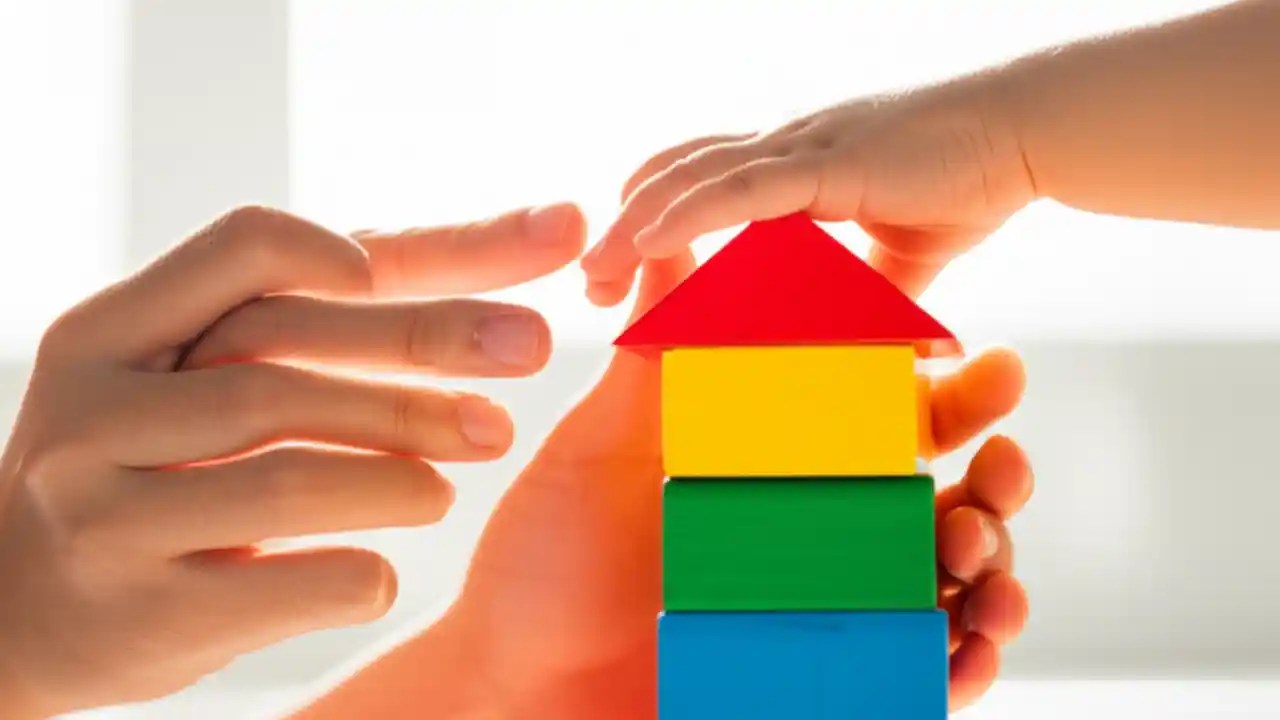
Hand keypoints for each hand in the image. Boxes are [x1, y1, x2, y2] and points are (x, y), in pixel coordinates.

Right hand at [0, 203, 584, 717]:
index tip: (463, 264)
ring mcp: (112, 514)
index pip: (246, 248)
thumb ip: (320, 313)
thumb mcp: (192, 370)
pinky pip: (289, 585)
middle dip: (425, 344)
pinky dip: (362, 569)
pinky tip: (388, 565)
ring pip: (289, 473)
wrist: (18, 610)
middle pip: (284, 358)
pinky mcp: (147, 612)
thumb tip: (507, 246)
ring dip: (404, 466)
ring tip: (461, 470)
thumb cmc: (147, 461)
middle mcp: (97, 412)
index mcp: (111, 331)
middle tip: (532, 346)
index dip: (357, 250)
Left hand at [454, 258, 1031, 717]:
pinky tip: (968, 654)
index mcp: (765, 473)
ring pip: (940, 590)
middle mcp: (804, 541)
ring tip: (990, 572)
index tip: (987, 359)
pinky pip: (910, 681)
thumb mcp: (594, 454)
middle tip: (1008, 464)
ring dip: (992, 574)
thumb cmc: (540, 566)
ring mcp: (815, 618)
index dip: (944, 396)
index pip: (876, 424)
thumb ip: (649, 361)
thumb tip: (669, 241)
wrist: (509, 683)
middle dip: (994, 483)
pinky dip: (956, 671)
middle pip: (932, 505)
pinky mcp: (814, 688)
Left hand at [582, 73, 1034, 301]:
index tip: (623, 261)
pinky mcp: (824, 162)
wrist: (1025, 133)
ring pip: (692, 181)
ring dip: (637, 226)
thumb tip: (862, 332)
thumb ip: (869, 287)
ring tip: (594, 271)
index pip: (702, 175)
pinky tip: (646, 241)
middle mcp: (783, 148)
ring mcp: (799, 150)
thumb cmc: (967, 178)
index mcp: (795, 162)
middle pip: (676, 176)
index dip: (657, 211)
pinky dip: (687, 214)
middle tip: (590, 279)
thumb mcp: (900, 249)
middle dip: (627, 226)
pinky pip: (739, 190)